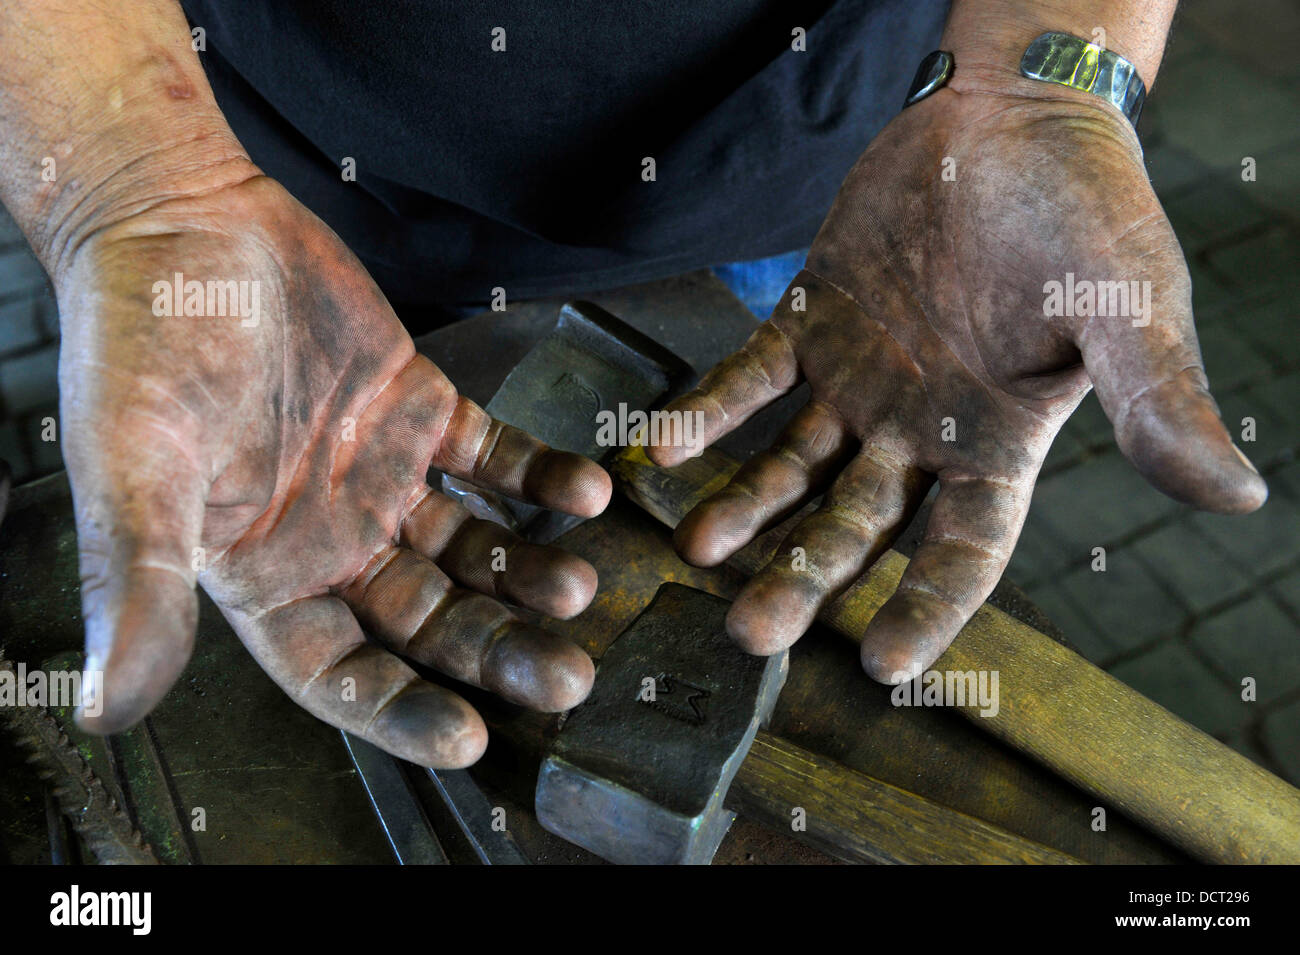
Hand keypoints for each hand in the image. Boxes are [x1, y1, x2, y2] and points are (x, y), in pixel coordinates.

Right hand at [57, 174, 610, 764]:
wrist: (182, 220)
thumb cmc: (139, 343)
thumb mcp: (131, 469)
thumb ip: (141, 582)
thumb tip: (107, 706)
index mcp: (265, 577)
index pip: (343, 675)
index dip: (402, 713)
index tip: (470, 739)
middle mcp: (333, 541)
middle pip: (429, 622)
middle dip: (497, 652)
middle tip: (569, 678)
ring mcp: (383, 476)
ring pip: (471, 550)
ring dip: (527, 573)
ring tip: (579, 587)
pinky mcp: (423, 410)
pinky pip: (494, 458)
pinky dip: (539, 476)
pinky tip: (585, 494)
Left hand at [649, 86, 1265, 681]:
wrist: (1011, 114)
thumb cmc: (1085, 208)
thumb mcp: (1127, 308)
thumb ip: (1159, 401)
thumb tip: (1240, 492)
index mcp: (998, 444)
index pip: (962, 551)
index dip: (926, 610)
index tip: (880, 666)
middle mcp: (921, 430)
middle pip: (857, 527)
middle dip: (804, 579)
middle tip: (749, 631)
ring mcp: (860, 381)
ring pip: (794, 467)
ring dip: (745, 508)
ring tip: (697, 548)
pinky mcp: (811, 323)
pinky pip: (752, 377)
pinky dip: (709, 410)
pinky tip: (665, 444)